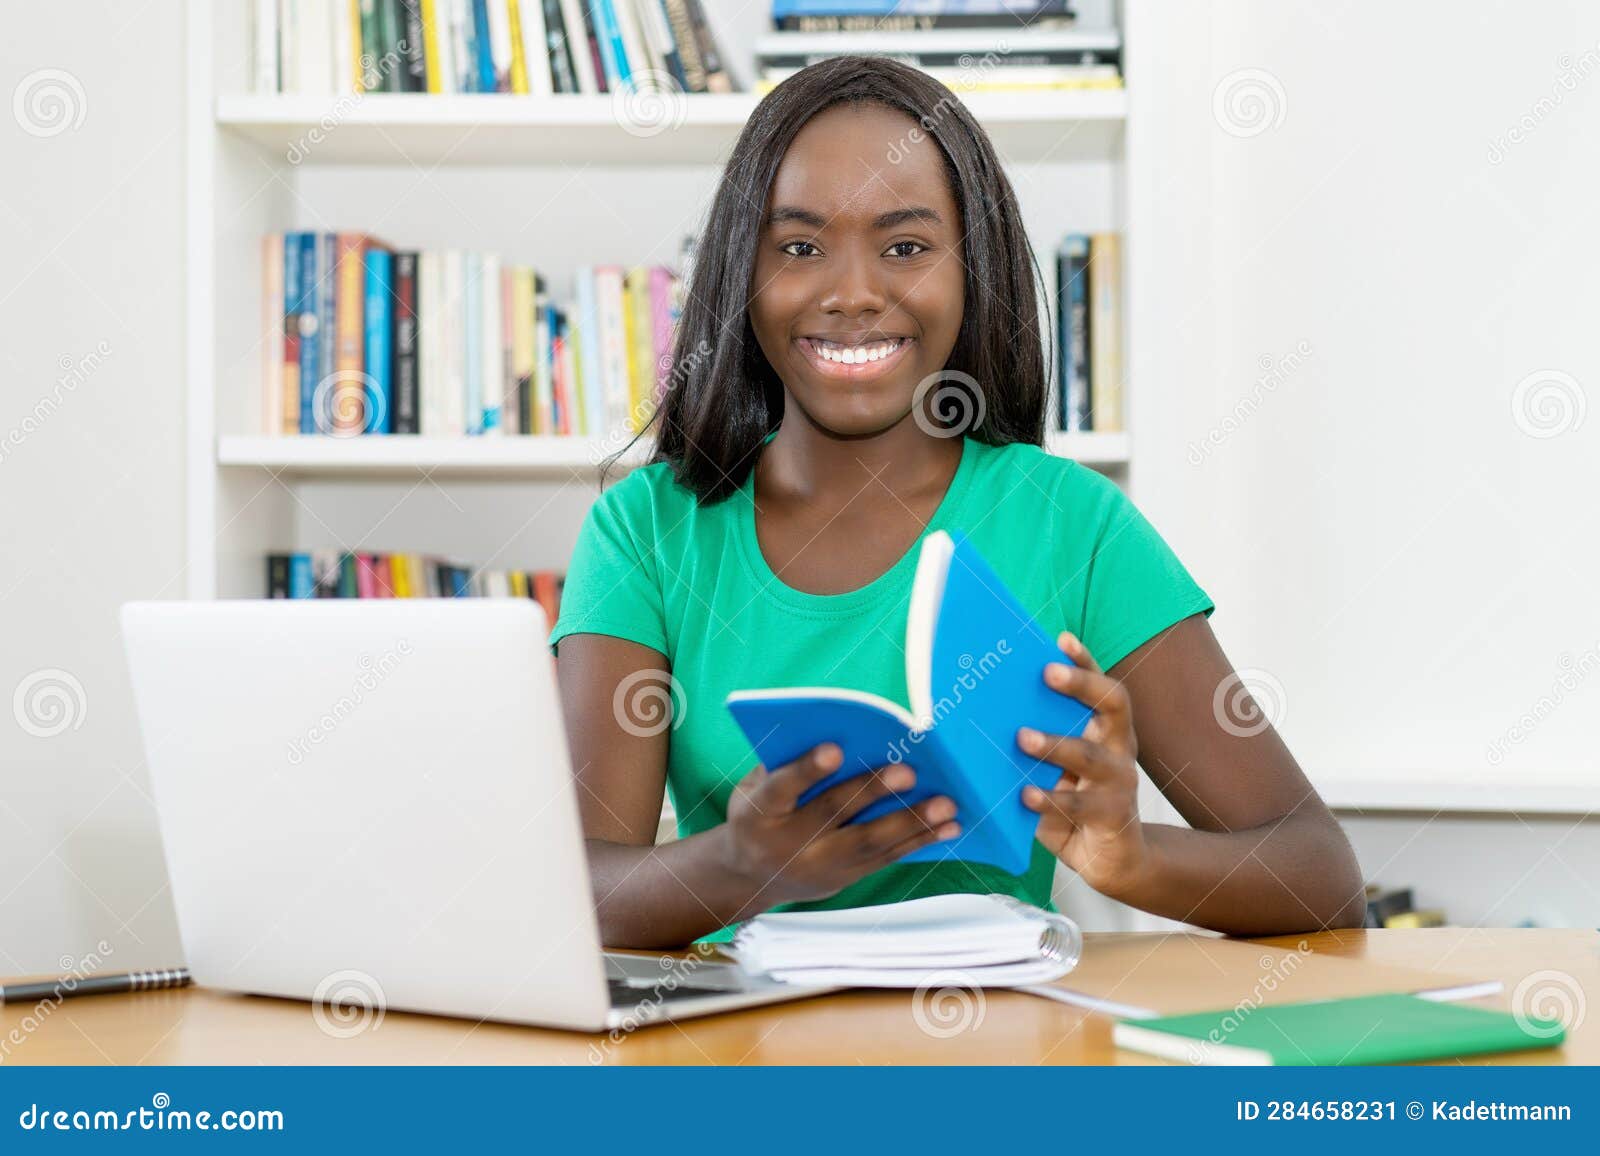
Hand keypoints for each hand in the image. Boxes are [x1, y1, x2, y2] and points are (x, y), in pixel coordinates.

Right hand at [719, 743, 959, 907]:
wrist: (751, 875)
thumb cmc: (759, 811)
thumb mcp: (753, 787)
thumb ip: (785, 765)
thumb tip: (841, 732)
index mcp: (757, 813)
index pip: (782, 788)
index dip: (807, 770)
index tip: (835, 750)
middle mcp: (786, 843)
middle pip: (834, 815)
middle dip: (873, 792)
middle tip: (908, 772)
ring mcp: (818, 866)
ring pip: (868, 842)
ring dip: (911, 822)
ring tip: (946, 804)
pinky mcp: (844, 878)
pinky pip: (885, 859)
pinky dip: (918, 841)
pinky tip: (947, 827)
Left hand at [1018, 631, 1150, 899]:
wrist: (1109, 860)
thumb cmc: (1071, 804)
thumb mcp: (1053, 770)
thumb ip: (1033, 745)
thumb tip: (979, 720)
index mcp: (1106, 730)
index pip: (1100, 686)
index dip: (1084, 662)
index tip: (1061, 639)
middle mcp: (1119, 748)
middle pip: (1114, 704)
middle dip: (1081, 684)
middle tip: (1048, 674)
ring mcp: (1120, 783)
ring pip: (1093, 756)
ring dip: (1057, 744)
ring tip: (1023, 738)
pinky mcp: (1112, 817)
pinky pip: (1080, 805)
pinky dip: (1051, 799)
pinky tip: (1026, 796)